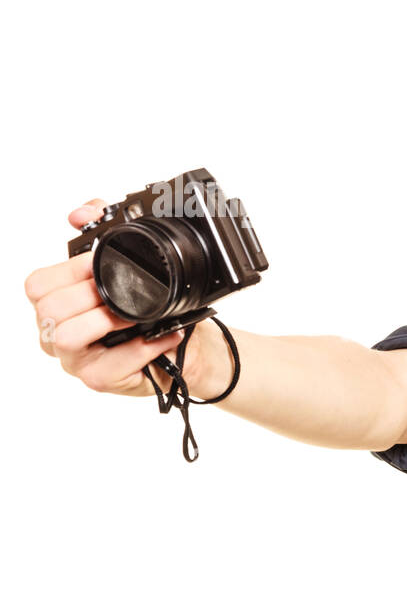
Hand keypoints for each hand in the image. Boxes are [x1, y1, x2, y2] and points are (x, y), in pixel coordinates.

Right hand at [25, 198, 202, 396]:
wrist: (183, 340)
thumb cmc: (146, 305)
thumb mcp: (123, 265)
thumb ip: (98, 229)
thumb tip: (83, 210)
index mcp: (55, 302)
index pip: (38, 284)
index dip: (69, 269)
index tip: (99, 261)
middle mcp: (56, 331)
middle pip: (51, 309)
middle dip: (89, 294)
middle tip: (123, 290)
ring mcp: (75, 358)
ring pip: (68, 336)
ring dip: (106, 320)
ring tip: (137, 315)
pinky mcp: (98, 379)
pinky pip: (108, 366)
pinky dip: (139, 349)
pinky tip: (162, 336)